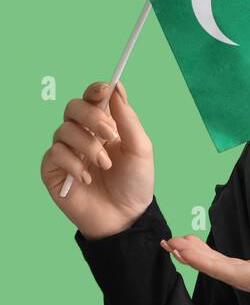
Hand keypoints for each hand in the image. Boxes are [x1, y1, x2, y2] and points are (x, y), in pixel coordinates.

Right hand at [42, 80, 155, 239]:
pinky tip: (88, 178)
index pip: (93, 99)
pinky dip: (74, 164)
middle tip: (110, 133)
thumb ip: (128, 120)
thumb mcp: (141, 150)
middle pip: (74, 107)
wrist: (125, 217)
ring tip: (105, 165)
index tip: (106, 88)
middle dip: (92, 116)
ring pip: (64, 130)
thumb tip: (117, 89)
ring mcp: (67, 151)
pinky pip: (55, 154)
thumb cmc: (135, 183)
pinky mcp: (53, 169)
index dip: (96, 89)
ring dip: (88, 146)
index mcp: (105, 126)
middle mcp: (83, 134)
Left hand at [161, 236, 249, 303]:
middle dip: (198, 258)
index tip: (184, 250)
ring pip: (232, 267)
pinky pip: (245, 262)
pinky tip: (210, 252)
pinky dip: (223, 256)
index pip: (235, 274)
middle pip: (227, 271)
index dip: (207, 263)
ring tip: (181, 244)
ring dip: (205, 257)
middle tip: (171, 242)